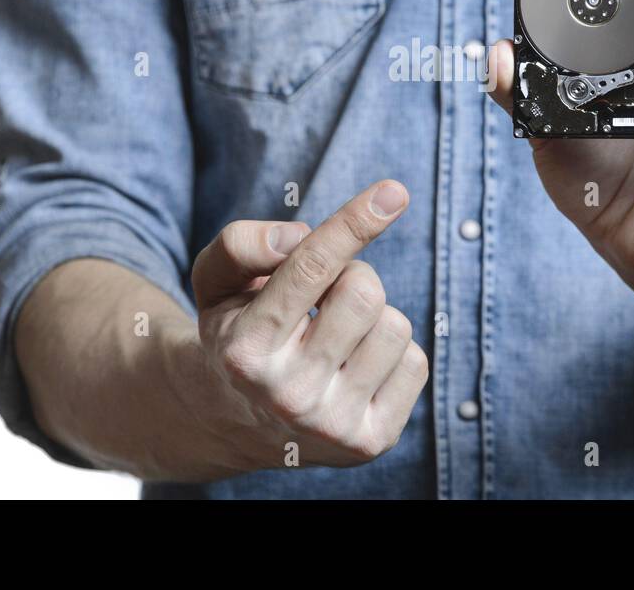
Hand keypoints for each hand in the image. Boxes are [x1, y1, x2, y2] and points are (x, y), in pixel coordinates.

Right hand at [189, 181, 427, 472]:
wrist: (241, 421)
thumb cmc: (239, 330)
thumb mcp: (217, 282)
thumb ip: (242, 245)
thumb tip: (299, 236)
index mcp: (245, 349)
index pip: (311, 269)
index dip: (354, 223)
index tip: (394, 192)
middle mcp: (287, 394)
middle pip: (365, 290)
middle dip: (352, 277)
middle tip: (323, 300)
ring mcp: (332, 425)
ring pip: (396, 326)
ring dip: (373, 318)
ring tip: (335, 339)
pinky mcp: (371, 442)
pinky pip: (415, 362)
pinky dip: (391, 353)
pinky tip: (354, 370)